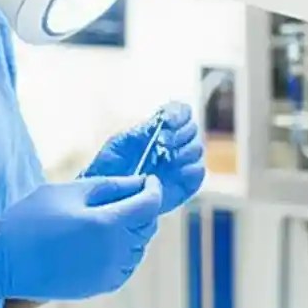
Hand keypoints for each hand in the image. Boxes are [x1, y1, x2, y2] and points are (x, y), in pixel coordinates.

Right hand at [0, 174, 161, 305]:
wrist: (0, 262)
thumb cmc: (30, 219)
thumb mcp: (68, 191)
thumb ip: (110, 186)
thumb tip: (139, 183)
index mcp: (107, 224)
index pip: (149, 205)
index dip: (152, 188)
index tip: (148, 179)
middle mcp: (114, 253)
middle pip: (147, 226)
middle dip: (143, 208)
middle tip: (125, 195)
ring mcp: (108, 273)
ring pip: (139, 248)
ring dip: (133, 231)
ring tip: (109, 217)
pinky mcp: (100, 287)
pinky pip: (126, 266)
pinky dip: (124, 251)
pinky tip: (102, 241)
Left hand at [83, 102, 205, 213]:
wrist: (109, 196)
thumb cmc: (111, 167)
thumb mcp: (119, 144)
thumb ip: (140, 132)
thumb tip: (160, 123)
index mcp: (160, 128)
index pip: (180, 111)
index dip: (178, 113)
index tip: (167, 121)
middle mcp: (176, 143)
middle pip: (192, 128)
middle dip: (179, 133)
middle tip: (162, 142)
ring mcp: (183, 163)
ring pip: (197, 148)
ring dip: (184, 151)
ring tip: (165, 160)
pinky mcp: (188, 183)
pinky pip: (199, 171)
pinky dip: (190, 170)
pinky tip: (176, 173)